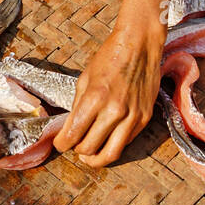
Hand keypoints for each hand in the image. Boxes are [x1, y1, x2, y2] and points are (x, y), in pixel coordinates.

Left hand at [52, 20, 165, 167]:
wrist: (139, 45)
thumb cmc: (109, 57)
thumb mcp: (84, 78)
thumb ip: (78, 106)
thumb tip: (70, 127)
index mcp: (94, 99)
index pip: (72, 135)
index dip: (62, 144)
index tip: (60, 143)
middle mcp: (114, 111)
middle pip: (89, 148)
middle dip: (77, 150)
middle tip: (74, 145)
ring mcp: (132, 117)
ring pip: (110, 154)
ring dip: (95, 158)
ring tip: (88, 155)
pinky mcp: (144, 119)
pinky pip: (126, 142)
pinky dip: (113, 145)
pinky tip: (106, 139)